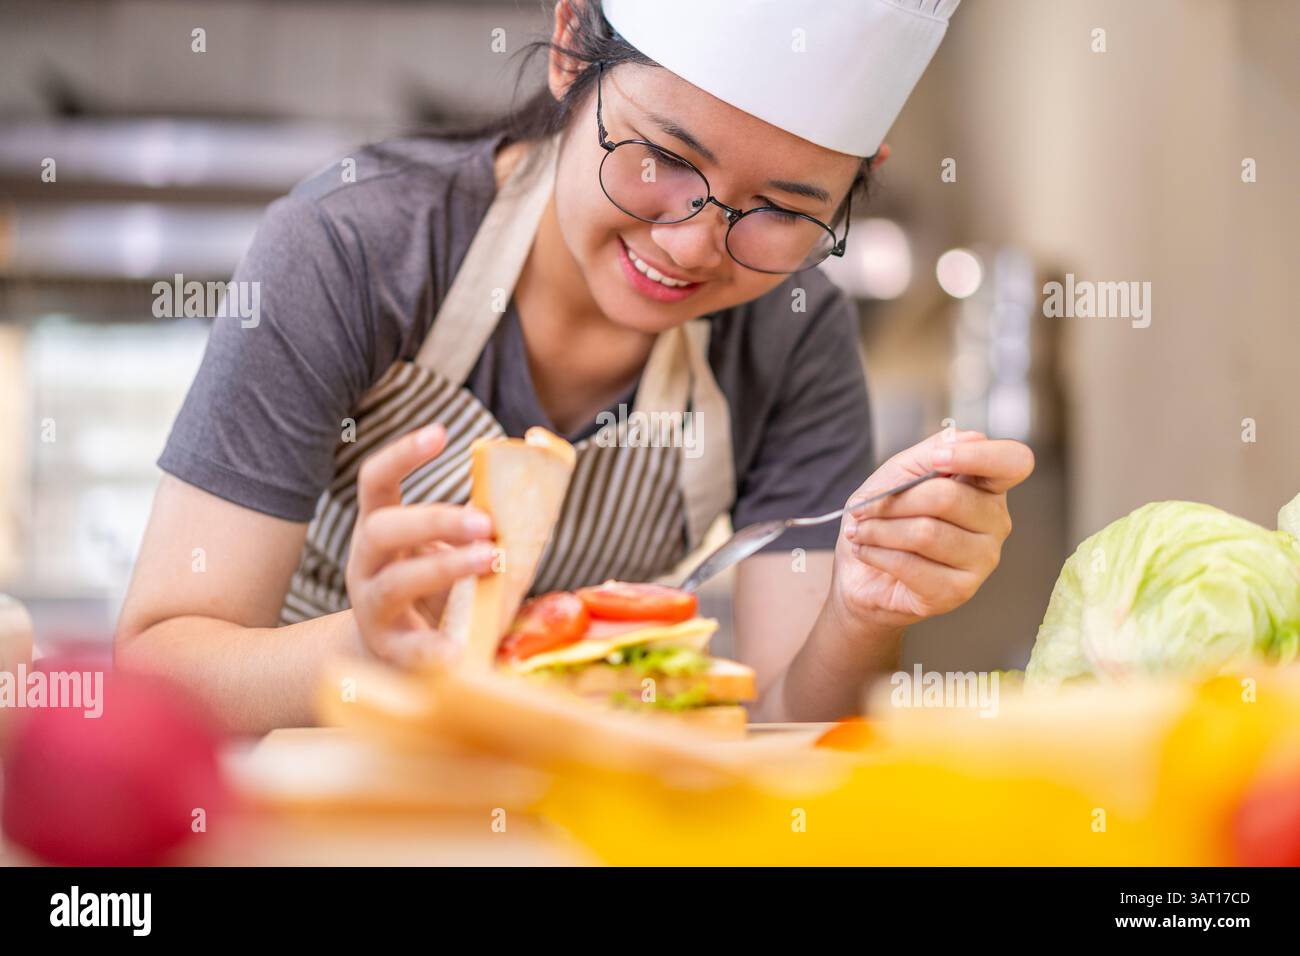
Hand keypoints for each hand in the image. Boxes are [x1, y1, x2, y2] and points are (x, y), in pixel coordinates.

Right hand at [344, 424, 495, 666]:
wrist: (397, 654)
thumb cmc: (434, 587)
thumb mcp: (447, 547)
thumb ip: (478, 517)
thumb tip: (536, 462)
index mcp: (379, 528)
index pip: (375, 480)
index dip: (402, 454)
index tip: (440, 432)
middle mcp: (366, 562)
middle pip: (383, 529)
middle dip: (434, 520)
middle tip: (485, 522)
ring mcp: (372, 607)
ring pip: (397, 582)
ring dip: (446, 567)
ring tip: (491, 559)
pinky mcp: (389, 650)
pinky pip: (408, 649)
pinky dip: (433, 647)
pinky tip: (458, 650)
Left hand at [830, 428, 1034, 629]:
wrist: (861, 574)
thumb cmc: (886, 519)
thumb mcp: (899, 473)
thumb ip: (929, 452)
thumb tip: (965, 436)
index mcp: (987, 487)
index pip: (1013, 462)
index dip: (977, 456)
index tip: (936, 458)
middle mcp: (995, 522)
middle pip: (947, 498)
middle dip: (892, 501)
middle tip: (862, 508)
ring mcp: (982, 560)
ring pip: (925, 533)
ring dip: (878, 529)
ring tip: (860, 531)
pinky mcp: (958, 592)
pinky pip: (911, 565)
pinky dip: (876, 554)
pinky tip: (866, 551)